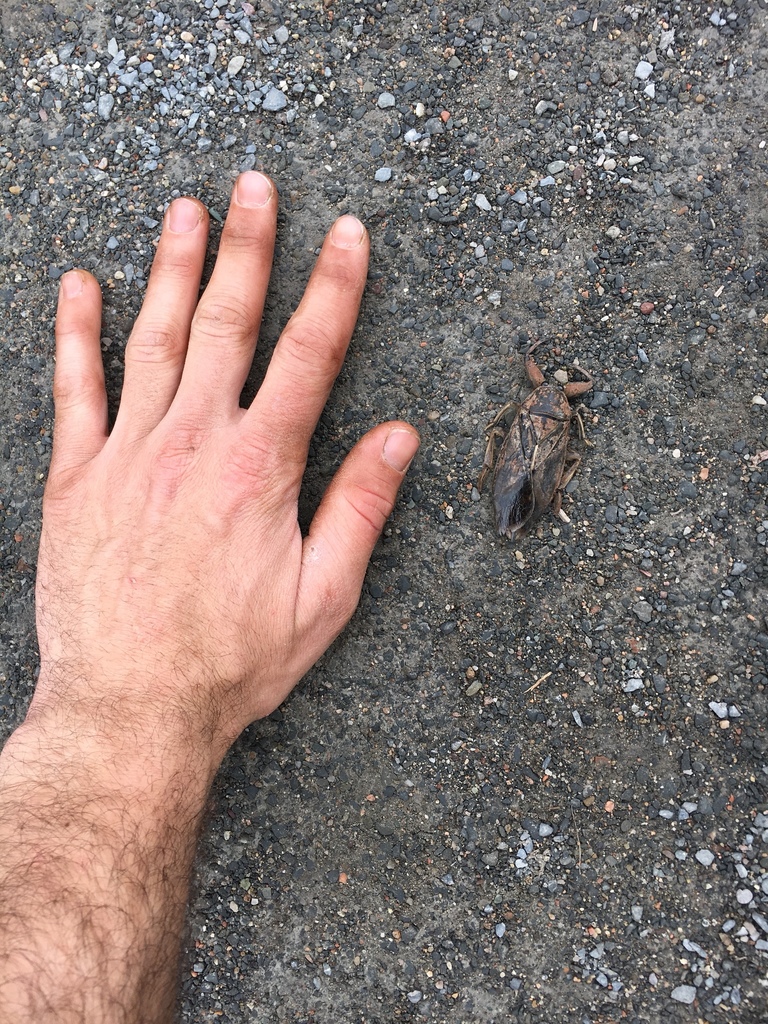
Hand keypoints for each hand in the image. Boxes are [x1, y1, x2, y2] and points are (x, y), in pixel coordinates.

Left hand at [33, 171, 418, 765]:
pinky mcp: (77, 478)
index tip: (347, 233)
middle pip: (228, 323)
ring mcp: (128, 454)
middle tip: (255, 186)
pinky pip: (74, 388)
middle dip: (248, 248)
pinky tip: (80, 284)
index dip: (334, 288)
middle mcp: (194, 443)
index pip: (310, 355)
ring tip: (185, 208)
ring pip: (153, 338)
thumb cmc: (233, 661)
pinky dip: (78, 332)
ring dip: (172, 267)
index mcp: (261, 469)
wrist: (131, 709)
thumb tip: (400, 436)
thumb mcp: (323, 597)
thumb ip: (360, 508)